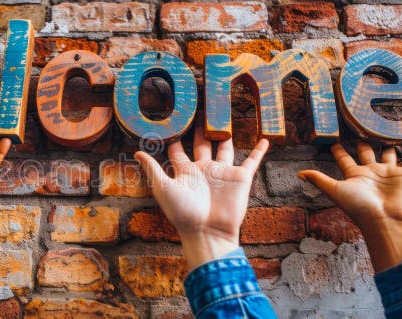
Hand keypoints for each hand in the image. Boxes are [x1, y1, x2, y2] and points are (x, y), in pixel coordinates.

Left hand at [135, 128, 268, 269]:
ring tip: (226, 116)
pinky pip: (252, 161)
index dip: (176, 136)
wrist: (208, 232)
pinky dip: (259, 151)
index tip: (174, 118)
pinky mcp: (240, 178)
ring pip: (225, 148)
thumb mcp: (163, 187)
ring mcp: (222, 172)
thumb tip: (136, 151)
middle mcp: (204, 169)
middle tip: (201, 108)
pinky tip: (265, 139)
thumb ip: (153, 168)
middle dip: (200, 128)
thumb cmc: (183, 212)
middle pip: (202, 144)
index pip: (178, 149)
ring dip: (225, 134)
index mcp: (185, 171)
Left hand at [298, 141, 401, 270]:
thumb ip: (319, 180)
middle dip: (363, 142)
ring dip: (389, 143)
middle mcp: (371, 173)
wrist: (386, 221)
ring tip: (388, 129)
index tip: (335, 139)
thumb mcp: (336, 190)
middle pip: (366, 153)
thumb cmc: (359, 207)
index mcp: (354, 176)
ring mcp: (388, 173)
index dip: (339, 150)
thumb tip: (299, 173)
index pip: (345, 159)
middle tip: (360, 126)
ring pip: (388, 154)